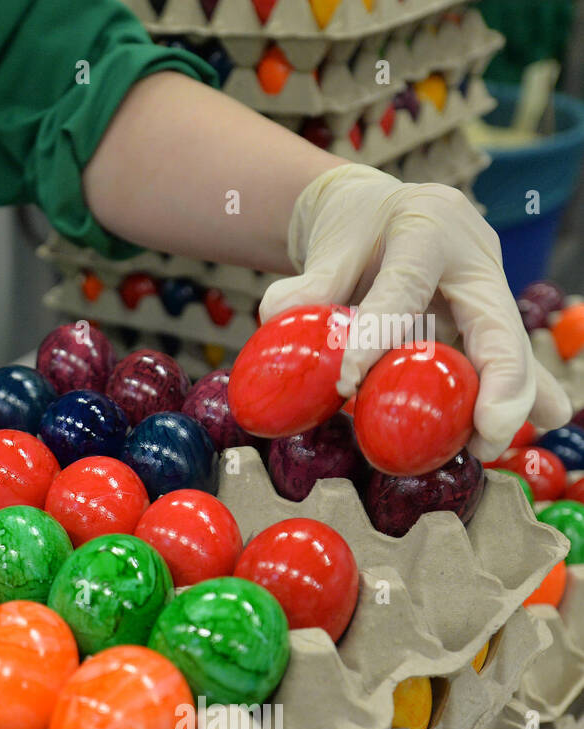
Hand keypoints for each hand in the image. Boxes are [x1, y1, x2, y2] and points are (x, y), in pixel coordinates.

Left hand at [259, 164, 571, 460]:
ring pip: (507, 346)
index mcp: (428, 226)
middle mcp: (473, 258)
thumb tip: (274, 314)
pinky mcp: (484, 318)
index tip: (349, 382)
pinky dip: (516, 392)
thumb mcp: (329, 242)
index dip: (378, 334)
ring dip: (511, 399)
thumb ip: (311, 281)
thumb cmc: (356, 227)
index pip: (404, 286)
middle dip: (501, 381)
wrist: (379, 209)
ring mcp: (486, 290)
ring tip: (489, 447)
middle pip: (498, 322)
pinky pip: (500, 356)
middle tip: (487, 433)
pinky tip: (526, 425)